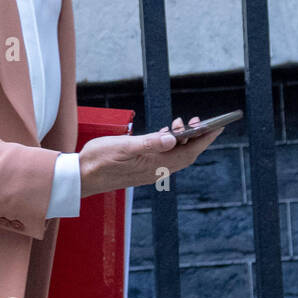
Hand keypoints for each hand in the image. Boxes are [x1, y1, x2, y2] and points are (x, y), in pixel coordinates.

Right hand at [77, 116, 224, 198]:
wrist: (80, 177)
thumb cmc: (98, 160)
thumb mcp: (123, 146)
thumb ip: (149, 142)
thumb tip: (173, 138)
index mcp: (154, 165)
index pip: (187, 153)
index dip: (204, 140)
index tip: (217, 128)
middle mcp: (155, 171)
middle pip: (185, 155)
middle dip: (196, 138)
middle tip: (199, 120)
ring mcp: (148, 171)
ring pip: (174, 156)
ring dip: (182, 140)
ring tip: (181, 123)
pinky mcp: (140, 168)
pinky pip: (163, 157)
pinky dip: (169, 145)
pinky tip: (165, 134)